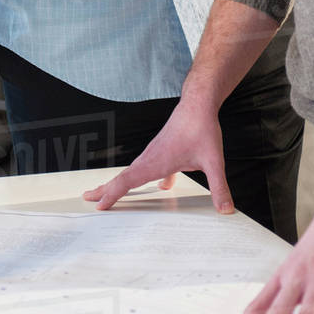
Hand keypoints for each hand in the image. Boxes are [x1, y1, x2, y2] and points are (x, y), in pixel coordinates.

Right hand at [83, 97, 233, 212]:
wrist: (198, 104)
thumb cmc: (202, 128)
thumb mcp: (214, 161)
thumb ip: (219, 187)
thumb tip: (226, 210)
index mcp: (156, 162)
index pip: (128, 181)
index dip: (112, 194)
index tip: (98, 205)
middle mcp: (150, 157)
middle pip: (122, 177)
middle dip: (104, 189)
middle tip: (87, 198)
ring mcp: (153, 153)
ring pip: (131, 171)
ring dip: (117, 183)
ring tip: (107, 193)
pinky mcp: (161, 150)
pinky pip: (147, 167)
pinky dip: (145, 176)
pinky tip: (163, 187)